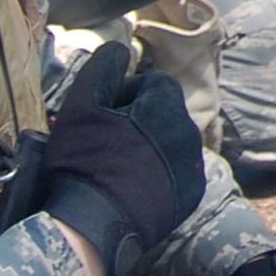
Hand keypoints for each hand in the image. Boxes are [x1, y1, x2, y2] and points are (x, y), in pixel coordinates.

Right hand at [38, 40, 205, 275]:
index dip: (122, 95)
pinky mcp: (190, 197)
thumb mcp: (82, 105)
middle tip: (105, 142)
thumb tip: (121, 48)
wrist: (91, 227)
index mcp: (168, 106)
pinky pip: (175, 174)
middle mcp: (189, 132)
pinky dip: (157, 175)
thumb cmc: (83, 162)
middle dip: (136, 121)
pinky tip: (130, 186)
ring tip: (115, 166)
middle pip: (162, 113)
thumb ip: (103, 68)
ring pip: (168, 143)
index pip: (151, 83)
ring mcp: (192, 167)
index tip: (102, 117)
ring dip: (146, 147)